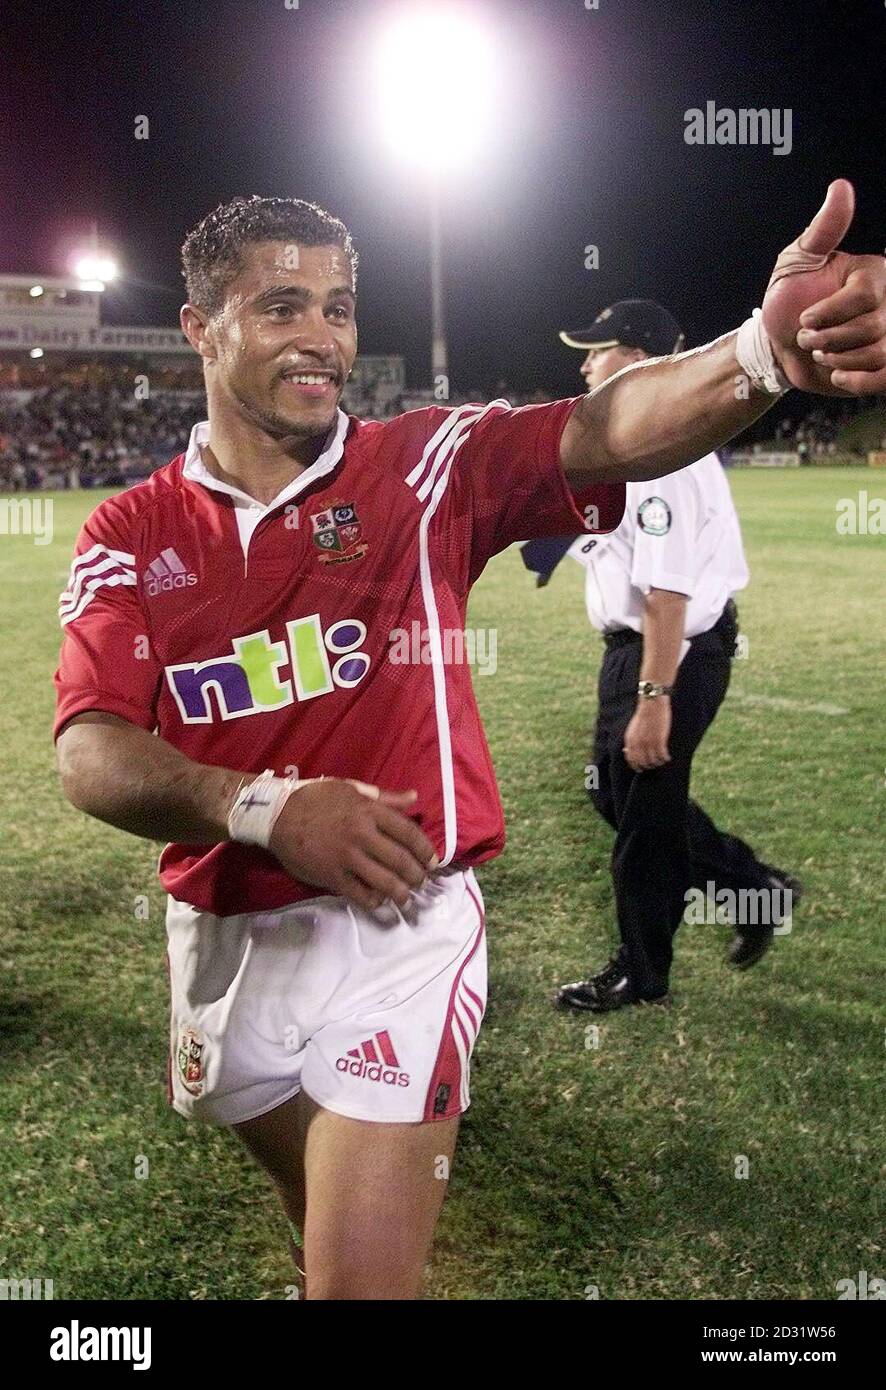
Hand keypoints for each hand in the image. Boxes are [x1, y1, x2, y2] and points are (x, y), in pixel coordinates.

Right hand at [269, 780, 437, 912]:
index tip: (434, 861)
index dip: (426, 850)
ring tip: (406, 898)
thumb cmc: (316, 799)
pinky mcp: (332, 876)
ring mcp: (347, 857)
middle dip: (417, 875)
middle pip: (401, 860)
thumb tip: (414, 797)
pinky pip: (360, 894)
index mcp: (369, 811)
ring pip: (385, 881)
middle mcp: (362, 834)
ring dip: (401, 893)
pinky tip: (379, 901)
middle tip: (422, 882)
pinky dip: (374, 901)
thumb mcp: (352, 790)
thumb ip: (385, 797)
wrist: (278, 814)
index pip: (408, 833)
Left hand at [623, 699, 671, 771]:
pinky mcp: (660, 740)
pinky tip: (667, 757)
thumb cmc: (643, 715)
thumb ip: (630, 741)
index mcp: (630, 741)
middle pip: (643, 763)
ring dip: (658, 762)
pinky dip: (665, 758)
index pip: (631, 760)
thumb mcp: (632, 729)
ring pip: (653, 761)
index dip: (636, 766)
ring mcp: (649, 743)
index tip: (641, 768)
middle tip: (654, 764)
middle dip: (648, 766)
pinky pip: (662, 756)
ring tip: (662, 760)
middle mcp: (638, 744)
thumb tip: (626, 752)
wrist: (651, 703)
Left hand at [762, 179, 885, 394]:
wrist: (779, 345)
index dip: (828, 312)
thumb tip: (840, 188)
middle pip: (870, 328)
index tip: (804, 317)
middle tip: (808, 336)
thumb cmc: (789, 298)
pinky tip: (838, 374)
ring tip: (821, 351)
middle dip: (827, 338)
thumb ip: (823, 230)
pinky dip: (858, 381)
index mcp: (874, 275)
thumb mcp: (798, 261)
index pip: (864, 297)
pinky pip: (885, 378)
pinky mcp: (882, 366)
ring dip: (836, 359)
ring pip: (876, 354)